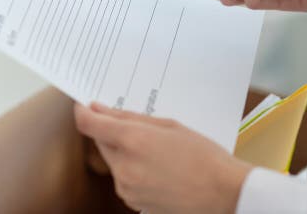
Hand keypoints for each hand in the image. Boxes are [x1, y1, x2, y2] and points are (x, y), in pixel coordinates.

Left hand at [74, 102, 251, 213]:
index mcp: (133, 141)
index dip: (83, 112)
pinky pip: (122, 178)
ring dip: (123, 150)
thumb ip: (130, 117)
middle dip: (110, 130)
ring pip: (112, 160)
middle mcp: (124, 166)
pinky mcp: (132, 202)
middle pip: (100, 141)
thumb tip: (101, 110)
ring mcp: (126, 187)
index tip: (85, 105)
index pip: (90, 124)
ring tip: (156, 149)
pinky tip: (157, 166)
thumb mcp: (169, 126)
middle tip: (137, 125)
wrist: (223, 194)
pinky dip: (131, 168)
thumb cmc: (203, 157)